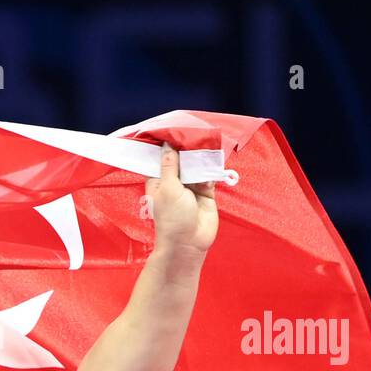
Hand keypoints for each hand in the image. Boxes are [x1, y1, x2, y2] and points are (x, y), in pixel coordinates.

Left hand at [146, 142, 217, 257]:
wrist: (189, 242)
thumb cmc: (172, 218)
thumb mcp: (168, 188)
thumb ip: (170, 165)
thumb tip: (167, 144)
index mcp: (158, 181)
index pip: (161, 158)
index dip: (166, 144)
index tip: (173, 128)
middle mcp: (174, 182)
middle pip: (181, 158)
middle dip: (187, 148)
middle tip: (194, 132)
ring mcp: (190, 186)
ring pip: (197, 165)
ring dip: (201, 158)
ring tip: (206, 144)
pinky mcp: (206, 191)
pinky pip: (209, 174)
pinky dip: (211, 169)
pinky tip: (213, 163)